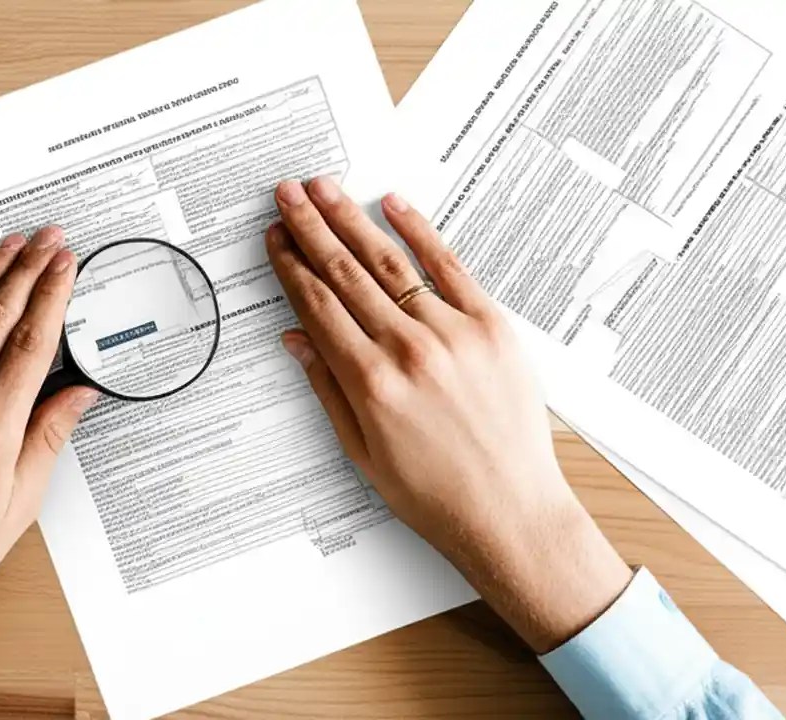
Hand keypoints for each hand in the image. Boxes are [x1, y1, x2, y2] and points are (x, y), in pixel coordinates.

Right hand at [268, 177, 629, 652]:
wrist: (509, 512)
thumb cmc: (436, 493)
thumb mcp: (362, 451)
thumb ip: (327, 387)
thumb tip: (296, 338)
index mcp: (370, 383)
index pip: (318, 306)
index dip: (291, 266)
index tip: (276, 239)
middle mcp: (408, 350)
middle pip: (345, 273)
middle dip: (311, 228)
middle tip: (288, 195)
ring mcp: (453, 333)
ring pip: (389, 263)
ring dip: (352, 219)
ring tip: (326, 188)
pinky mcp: (491, 327)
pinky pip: (450, 266)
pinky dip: (420, 231)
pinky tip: (394, 204)